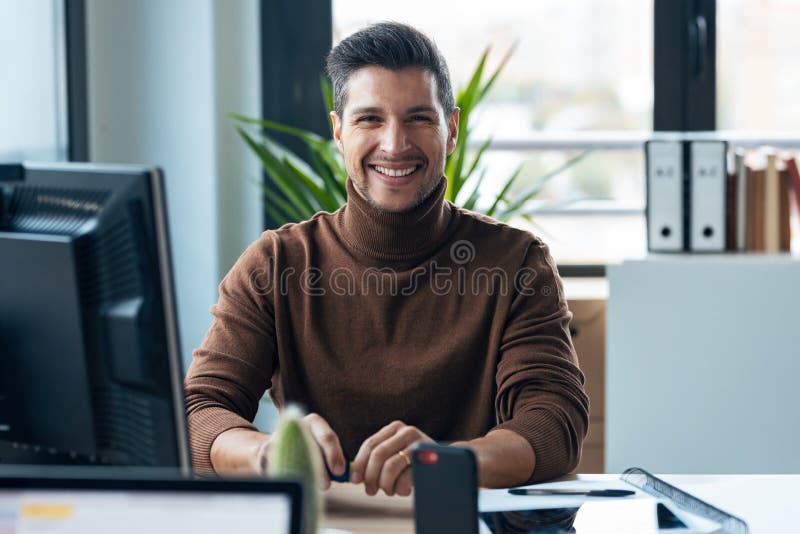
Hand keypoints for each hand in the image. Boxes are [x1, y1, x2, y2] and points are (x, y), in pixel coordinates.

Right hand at [223, 413, 345, 489]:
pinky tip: (294, 483)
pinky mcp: (266, 449)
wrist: (272, 449)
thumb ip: (332, 458)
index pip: (328, 437)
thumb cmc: (306, 450)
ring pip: (295, 456)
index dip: (334, 455)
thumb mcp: (319, 448)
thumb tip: (346, 474)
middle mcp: (298, 424)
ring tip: (312, 487)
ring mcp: (280, 435)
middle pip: (311, 447)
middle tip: (327, 484)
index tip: (340, 472)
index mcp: (315, 422)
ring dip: (305, 474)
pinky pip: (279, 464)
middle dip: (321, 468)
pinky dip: (288, 475)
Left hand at [351, 420, 433, 496]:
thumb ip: (377, 460)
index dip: (360, 463)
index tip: (355, 480)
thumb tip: (353, 475)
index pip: (370, 444)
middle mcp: (406, 431)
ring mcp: (419, 444)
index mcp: (395, 428)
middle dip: (371, 477)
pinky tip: (404, 490)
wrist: (447, 466)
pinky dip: (400, 489)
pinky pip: (405, 479)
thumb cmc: (414, 464)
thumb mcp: (395, 455)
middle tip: (370, 491)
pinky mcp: (428, 460)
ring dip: (386, 485)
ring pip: (390, 467)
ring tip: (390, 491)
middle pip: (378, 455)